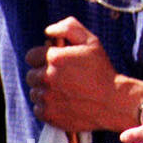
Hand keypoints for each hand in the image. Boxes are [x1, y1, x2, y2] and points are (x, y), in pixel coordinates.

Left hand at [24, 16, 128, 132]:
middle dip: (43, 73)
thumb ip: (68, 28)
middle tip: (61, 75)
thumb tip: (48, 30)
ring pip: (34, 92)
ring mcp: (46, 98)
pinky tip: (63, 101)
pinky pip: (38, 108)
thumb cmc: (101, 69)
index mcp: (55, 58)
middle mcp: (47, 78)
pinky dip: (47, 106)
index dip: (42, 57)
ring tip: (64, 89)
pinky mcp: (48, 115)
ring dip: (44, 90)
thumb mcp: (91, 41)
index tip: (54, 61)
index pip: (31, 56)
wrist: (111, 101)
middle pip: (31, 75)